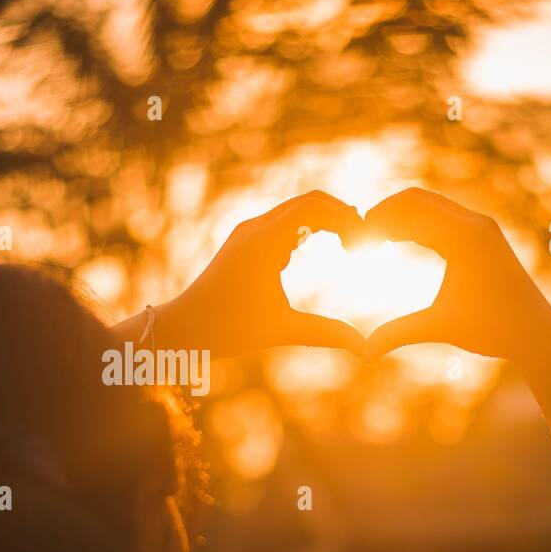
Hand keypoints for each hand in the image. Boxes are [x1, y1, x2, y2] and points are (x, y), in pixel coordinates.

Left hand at [160, 191, 368, 358]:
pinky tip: (318, 246)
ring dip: (324, 218)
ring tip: (348, 242)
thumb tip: (367, 350)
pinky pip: (281, 221)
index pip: (315, 207)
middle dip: (340, 215)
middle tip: (363, 241)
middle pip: (309, 201)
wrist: (183, 327)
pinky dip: (306, 226)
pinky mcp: (243, 240)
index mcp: (265, 241)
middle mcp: (255, 228)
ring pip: (295, 209)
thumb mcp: (281, 330)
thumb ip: (326, 334)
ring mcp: (247, 232)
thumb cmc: (228, 330)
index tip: (364, 243)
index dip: (346, 218)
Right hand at [362, 188, 550, 368]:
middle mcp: (475, 223)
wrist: (537, 333)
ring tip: (371, 238)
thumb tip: (362, 353)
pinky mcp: (484, 235)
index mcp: (464, 238)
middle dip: (384, 213)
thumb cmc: (491, 330)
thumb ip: (399, 333)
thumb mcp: (440, 328)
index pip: (409, 209)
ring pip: (430, 206)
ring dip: (400, 217)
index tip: (352, 239)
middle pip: (417, 199)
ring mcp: (482, 227)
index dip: (376, 220)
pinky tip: (396, 240)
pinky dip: (417, 224)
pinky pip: (443, 217)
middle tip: (357, 235)